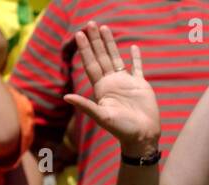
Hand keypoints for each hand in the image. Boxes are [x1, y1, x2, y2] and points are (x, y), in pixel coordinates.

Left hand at [62, 23, 159, 156]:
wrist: (143, 136)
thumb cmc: (122, 129)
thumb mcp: (102, 117)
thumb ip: (85, 105)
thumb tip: (66, 97)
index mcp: (101, 88)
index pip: (91, 64)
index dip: (85, 49)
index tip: (79, 35)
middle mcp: (112, 83)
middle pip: (101, 57)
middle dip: (95, 41)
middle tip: (90, 24)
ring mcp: (126, 83)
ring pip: (116, 58)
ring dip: (110, 44)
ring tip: (105, 28)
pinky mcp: (140, 85)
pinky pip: (137, 67)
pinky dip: (136, 57)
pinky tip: (133, 47)